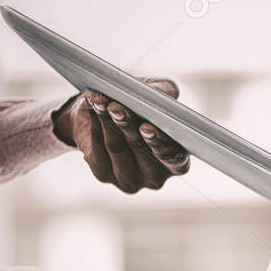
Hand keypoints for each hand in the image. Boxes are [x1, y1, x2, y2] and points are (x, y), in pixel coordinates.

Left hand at [54, 79, 190, 192]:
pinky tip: (93, 106)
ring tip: (100, 99)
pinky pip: (98, 148)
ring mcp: (130, 179)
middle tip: (115, 107)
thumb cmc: (137, 105)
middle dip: (128, 125)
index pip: (174, 158)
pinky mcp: (104, 174)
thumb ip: (166, 91)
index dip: (161, 144)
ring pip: (117, 147)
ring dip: (107, 120)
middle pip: (141, 150)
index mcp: (177, 160)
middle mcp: (156, 176)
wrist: (104, 113)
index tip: (147, 127)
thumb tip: (168, 93)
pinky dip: (95, 123)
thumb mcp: (154, 92)